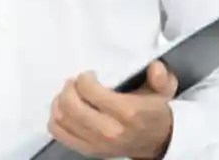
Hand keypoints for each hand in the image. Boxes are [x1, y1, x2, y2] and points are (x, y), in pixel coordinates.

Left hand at [47, 61, 178, 159]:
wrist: (157, 141)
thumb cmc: (152, 112)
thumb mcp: (163, 91)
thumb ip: (162, 77)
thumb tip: (155, 68)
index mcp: (127, 112)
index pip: (90, 90)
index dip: (84, 78)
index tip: (90, 75)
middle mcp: (109, 130)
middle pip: (70, 105)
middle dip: (69, 88)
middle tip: (76, 82)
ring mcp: (96, 143)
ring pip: (61, 119)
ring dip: (60, 100)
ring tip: (70, 93)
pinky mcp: (88, 150)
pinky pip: (59, 133)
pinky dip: (56, 118)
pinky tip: (65, 109)